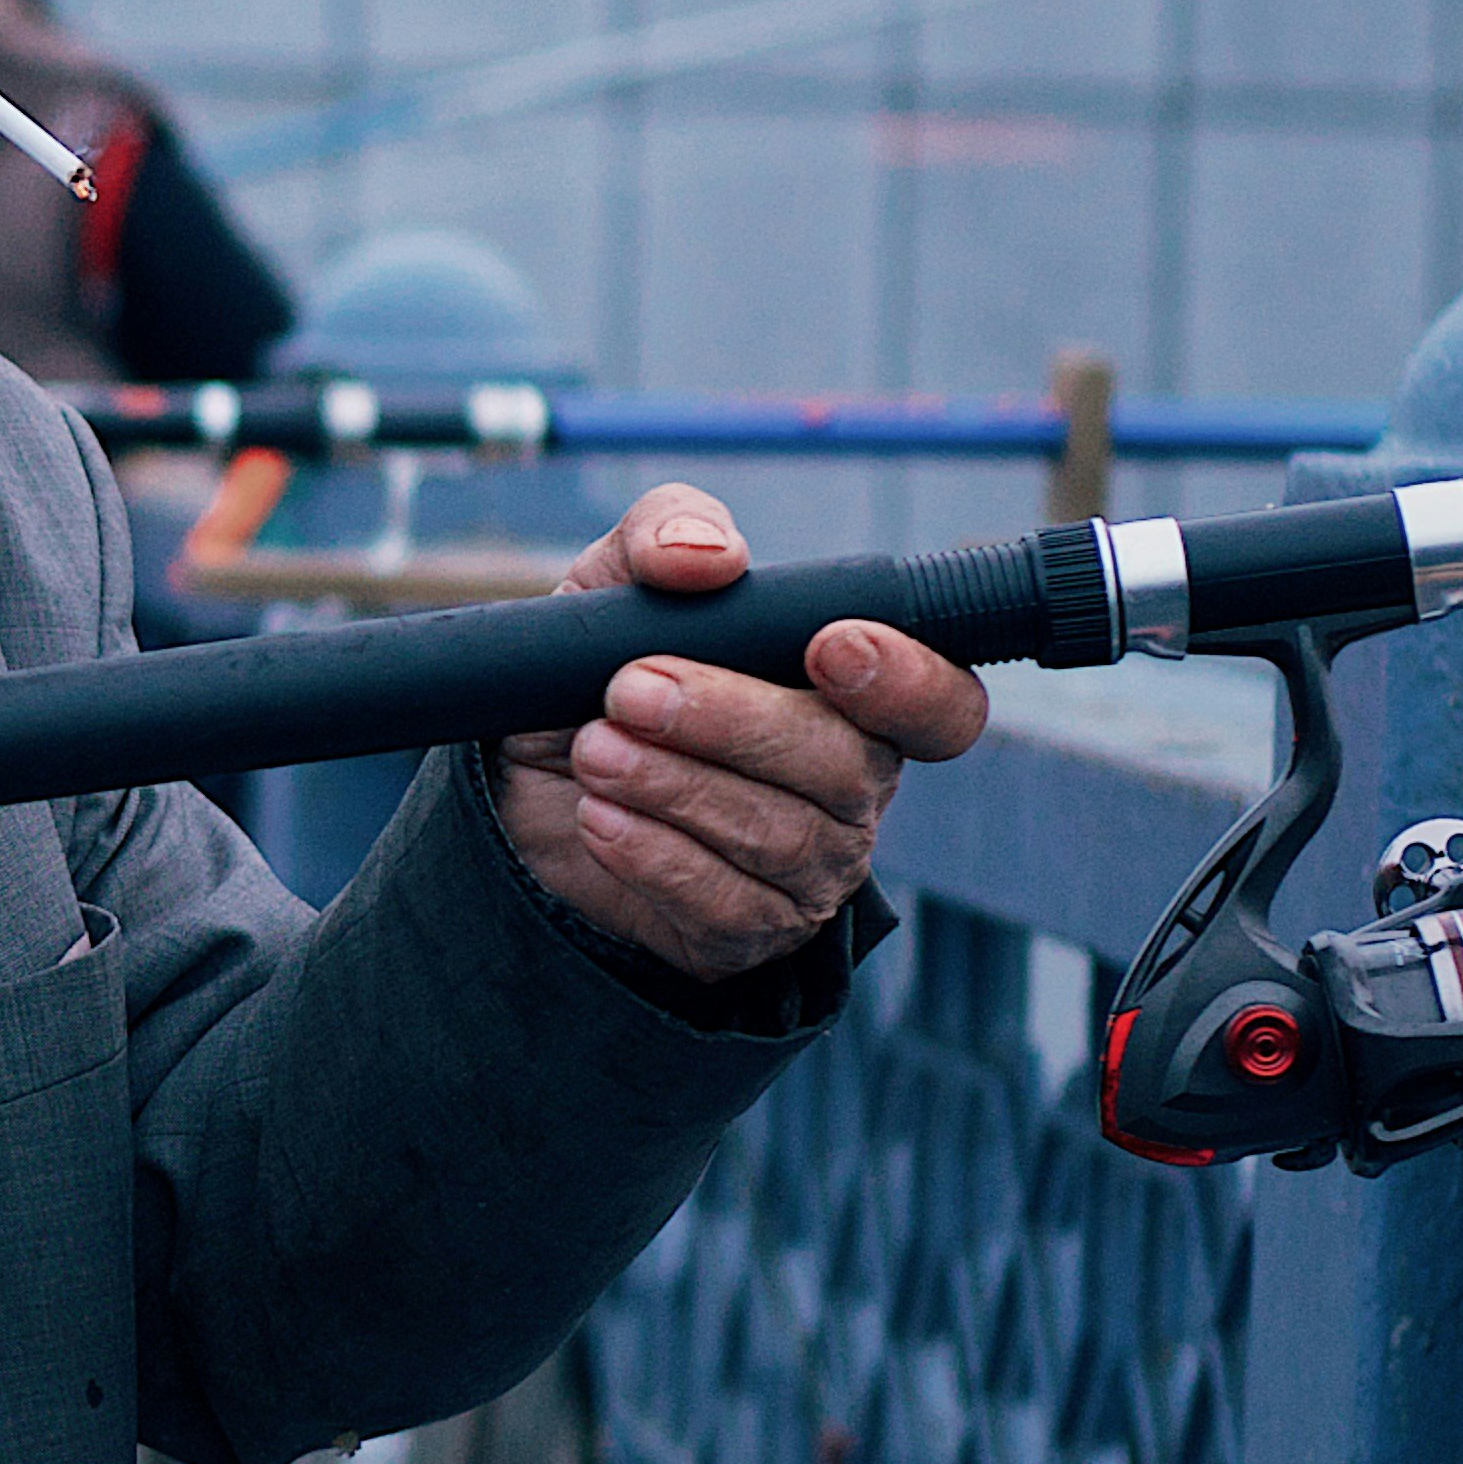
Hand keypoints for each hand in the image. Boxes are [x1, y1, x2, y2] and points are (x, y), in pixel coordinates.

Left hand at [491, 485, 985, 985]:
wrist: (521, 790)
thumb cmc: (601, 678)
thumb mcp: (615, 585)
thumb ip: (664, 534)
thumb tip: (711, 555)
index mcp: (853, 696)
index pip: (941, 704)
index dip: (907, 681)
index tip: (829, 647)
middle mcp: (851, 783)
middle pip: (842, 764)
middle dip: (732, 721)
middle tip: (629, 690)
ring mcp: (808, 866)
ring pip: (778, 834)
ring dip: (675, 786)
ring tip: (593, 751)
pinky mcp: (749, 929)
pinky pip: (724, 903)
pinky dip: (653, 856)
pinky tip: (599, 819)